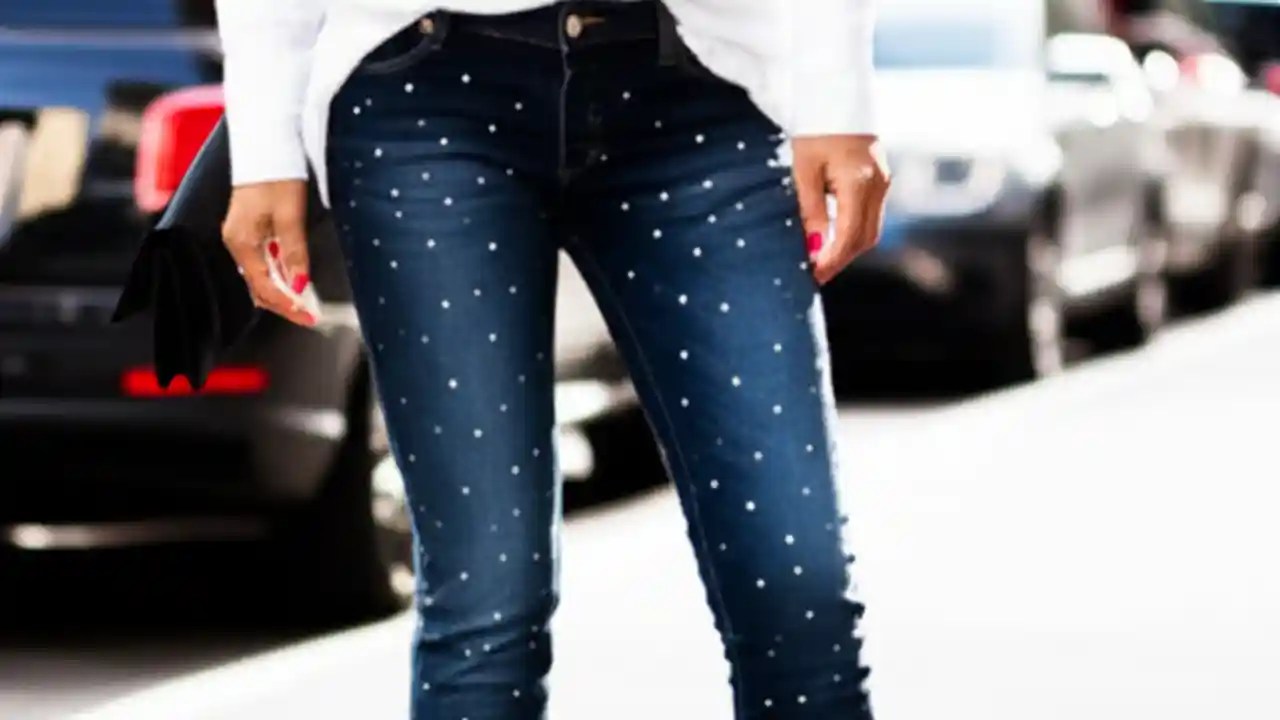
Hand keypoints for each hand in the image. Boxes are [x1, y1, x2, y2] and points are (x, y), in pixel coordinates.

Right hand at [222, 179, 316, 326]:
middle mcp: (236, 243)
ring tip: (305, 302)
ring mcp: (240, 236)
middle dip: (283, 303)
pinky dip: (277, 275)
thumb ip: (295, 253)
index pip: (264, 287)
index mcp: (242, 242)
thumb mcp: (291, 216)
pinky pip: (261, 262)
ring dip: (281, 291)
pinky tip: (294, 278)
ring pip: (259, 276)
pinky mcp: (248, 229)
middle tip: (308, 315)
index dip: (287, 305)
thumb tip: (300, 285)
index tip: (308, 316)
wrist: (267, 146)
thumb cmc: (278, 176)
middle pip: (258, 285)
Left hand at [792, 135, 891, 285]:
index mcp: (859, 182)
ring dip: (847, 246)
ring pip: (871, 229)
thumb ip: (812, 210)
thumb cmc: (814, 129)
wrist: (836, 93)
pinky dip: (853, 230)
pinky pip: (871, 214)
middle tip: (814, 272)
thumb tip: (815, 246)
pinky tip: (832, 234)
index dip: (832, 260)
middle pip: (865, 238)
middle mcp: (878, 185)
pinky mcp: (881, 178)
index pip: (850, 235)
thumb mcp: (804, 170)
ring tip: (820, 257)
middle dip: (841, 258)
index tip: (812, 274)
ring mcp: (883, 181)